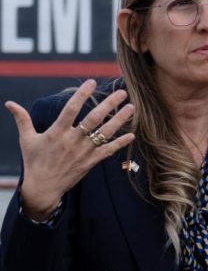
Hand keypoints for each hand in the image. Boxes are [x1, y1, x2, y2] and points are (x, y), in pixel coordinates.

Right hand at [5, 79, 134, 220]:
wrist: (42, 188)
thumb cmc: (34, 161)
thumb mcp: (27, 140)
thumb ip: (22, 120)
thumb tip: (9, 103)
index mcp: (57, 133)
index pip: (70, 109)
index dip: (81, 95)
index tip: (91, 81)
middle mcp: (72, 140)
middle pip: (94, 119)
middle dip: (109, 105)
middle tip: (122, 93)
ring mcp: (83, 152)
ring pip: (105, 133)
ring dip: (120, 120)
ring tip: (132, 107)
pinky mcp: (91, 162)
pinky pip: (108, 151)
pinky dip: (120, 143)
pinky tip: (132, 134)